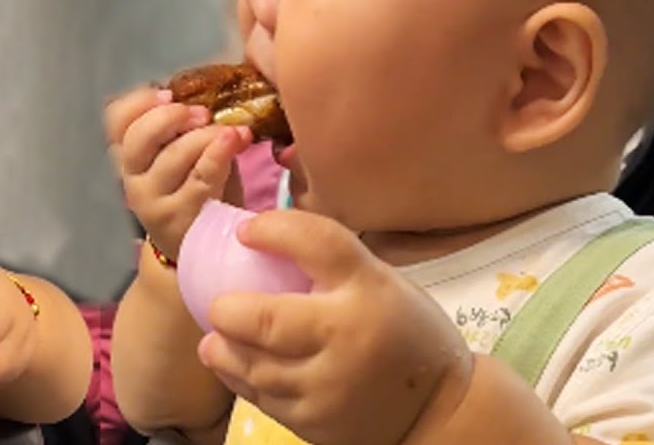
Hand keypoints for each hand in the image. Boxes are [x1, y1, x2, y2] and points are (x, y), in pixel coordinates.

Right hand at [104, 86, 252, 259]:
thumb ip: (183, 127)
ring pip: (172, 157)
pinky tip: (236, 139)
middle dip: (170, 117)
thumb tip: (209, 93)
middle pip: (136, 139)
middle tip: (201, 113)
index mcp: (127, 155)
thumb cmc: (194, 189)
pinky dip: (219, 154)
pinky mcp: (180, 218)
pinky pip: (200, 178)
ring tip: (229, 131)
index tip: (166, 93)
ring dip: (204, 136)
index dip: (137, 102)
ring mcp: (152, 201)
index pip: (114, 122)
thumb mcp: (181, 154)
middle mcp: (131, 179)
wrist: (200, 244)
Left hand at [197, 209, 472, 444]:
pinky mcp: (316, 422)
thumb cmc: (403, 332)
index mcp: (369, 288)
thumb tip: (258, 238)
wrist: (438, 411)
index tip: (245, 232)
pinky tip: (234, 364)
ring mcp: (330, 385)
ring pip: (256, 366)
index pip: (317, 243)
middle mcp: (348, 335)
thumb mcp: (381, 283)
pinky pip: (263, 398)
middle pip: (268, 318)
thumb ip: (329, 264)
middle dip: (228, 310)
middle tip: (217, 304)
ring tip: (215, 336)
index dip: (275, 230)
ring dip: (224, 349)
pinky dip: (242, 379)